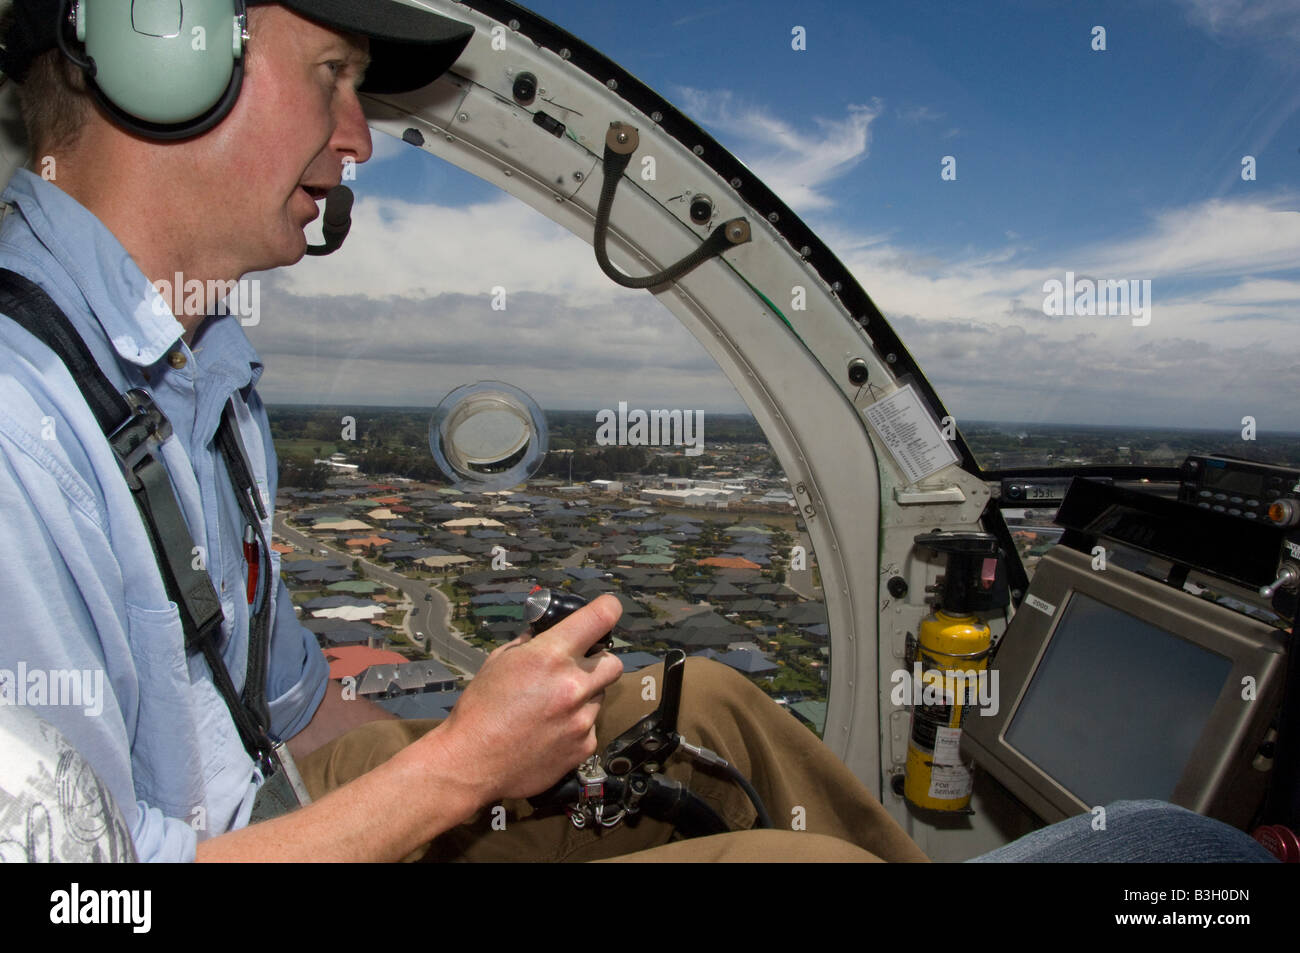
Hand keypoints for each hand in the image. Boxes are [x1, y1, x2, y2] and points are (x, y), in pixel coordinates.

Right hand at [431, 593, 623, 805]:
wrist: (471, 763)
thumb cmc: (479, 711)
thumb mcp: (498, 662)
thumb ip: (529, 644)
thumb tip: (545, 633)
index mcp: (550, 656)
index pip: (600, 617)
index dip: (608, 609)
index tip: (608, 610)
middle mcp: (573, 685)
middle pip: (613, 662)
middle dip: (599, 662)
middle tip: (578, 669)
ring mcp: (582, 718)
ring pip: (601, 696)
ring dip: (584, 696)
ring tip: (552, 707)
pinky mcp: (585, 746)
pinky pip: (591, 726)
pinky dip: (577, 725)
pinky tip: (551, 731)